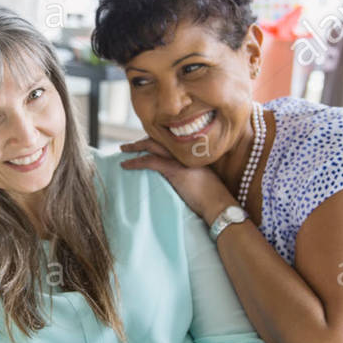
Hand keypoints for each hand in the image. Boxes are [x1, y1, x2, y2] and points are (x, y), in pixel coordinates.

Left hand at [119, 137, 235, 223]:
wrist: (219, 204)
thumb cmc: (213, 196)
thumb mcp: (200, 178)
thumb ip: (188, 172)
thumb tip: (176, 177)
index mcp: (192, 151)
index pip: (170, 140)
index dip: (156, 140)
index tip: (145, 143)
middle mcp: (186, 151)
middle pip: (159, 139)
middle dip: (142, 140)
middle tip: (129, 145)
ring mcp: (180, 158)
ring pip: (151, 145)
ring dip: (134, 147)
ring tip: (123, 150)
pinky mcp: (174, 169)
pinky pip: (149, 161)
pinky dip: (135, 162)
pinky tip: (125, 165)